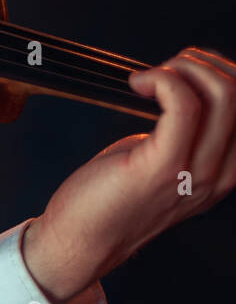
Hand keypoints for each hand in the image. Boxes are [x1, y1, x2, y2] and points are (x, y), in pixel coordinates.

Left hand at [21, 47, 235, 303]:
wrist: (82, 240)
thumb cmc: (112, 194)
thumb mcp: (161, 159)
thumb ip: (185, 134)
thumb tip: (186, 86)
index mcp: (225, 170)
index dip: (222, 74)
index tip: (183, 71)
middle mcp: (220, 175)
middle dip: (204, 63)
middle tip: (164, 68)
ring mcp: (195, 173)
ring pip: (223, 96)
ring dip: (184, 67)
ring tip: (150, 77)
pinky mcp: (162, 168)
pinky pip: (183, 105)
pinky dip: (162, 80)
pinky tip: (137, 84)